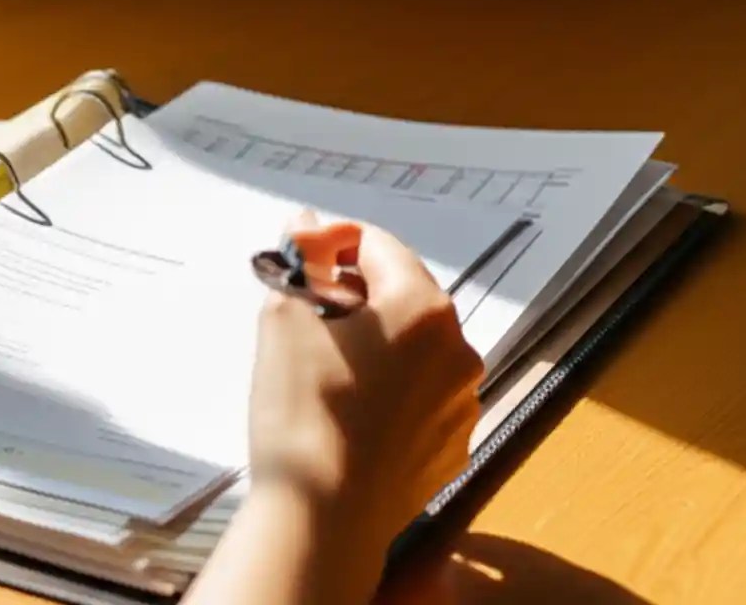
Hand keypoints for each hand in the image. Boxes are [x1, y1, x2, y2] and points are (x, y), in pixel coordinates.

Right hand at [184, 210, 482, 604]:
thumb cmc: (303, 411)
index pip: (376, 245)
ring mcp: (461, 402)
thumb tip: (307, 226)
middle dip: (355, 291)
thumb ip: (301, 265)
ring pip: (416, 349)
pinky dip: (392, 390)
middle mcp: (457, 348)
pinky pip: (422, 398)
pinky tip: (352, 410)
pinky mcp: (452, 447)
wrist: (324, 518)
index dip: (330, 241)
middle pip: (404, 294)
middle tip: (306, 307)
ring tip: (327, 365)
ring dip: (377, 342)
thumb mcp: (284, 321)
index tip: (297, 255)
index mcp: (421, 307)